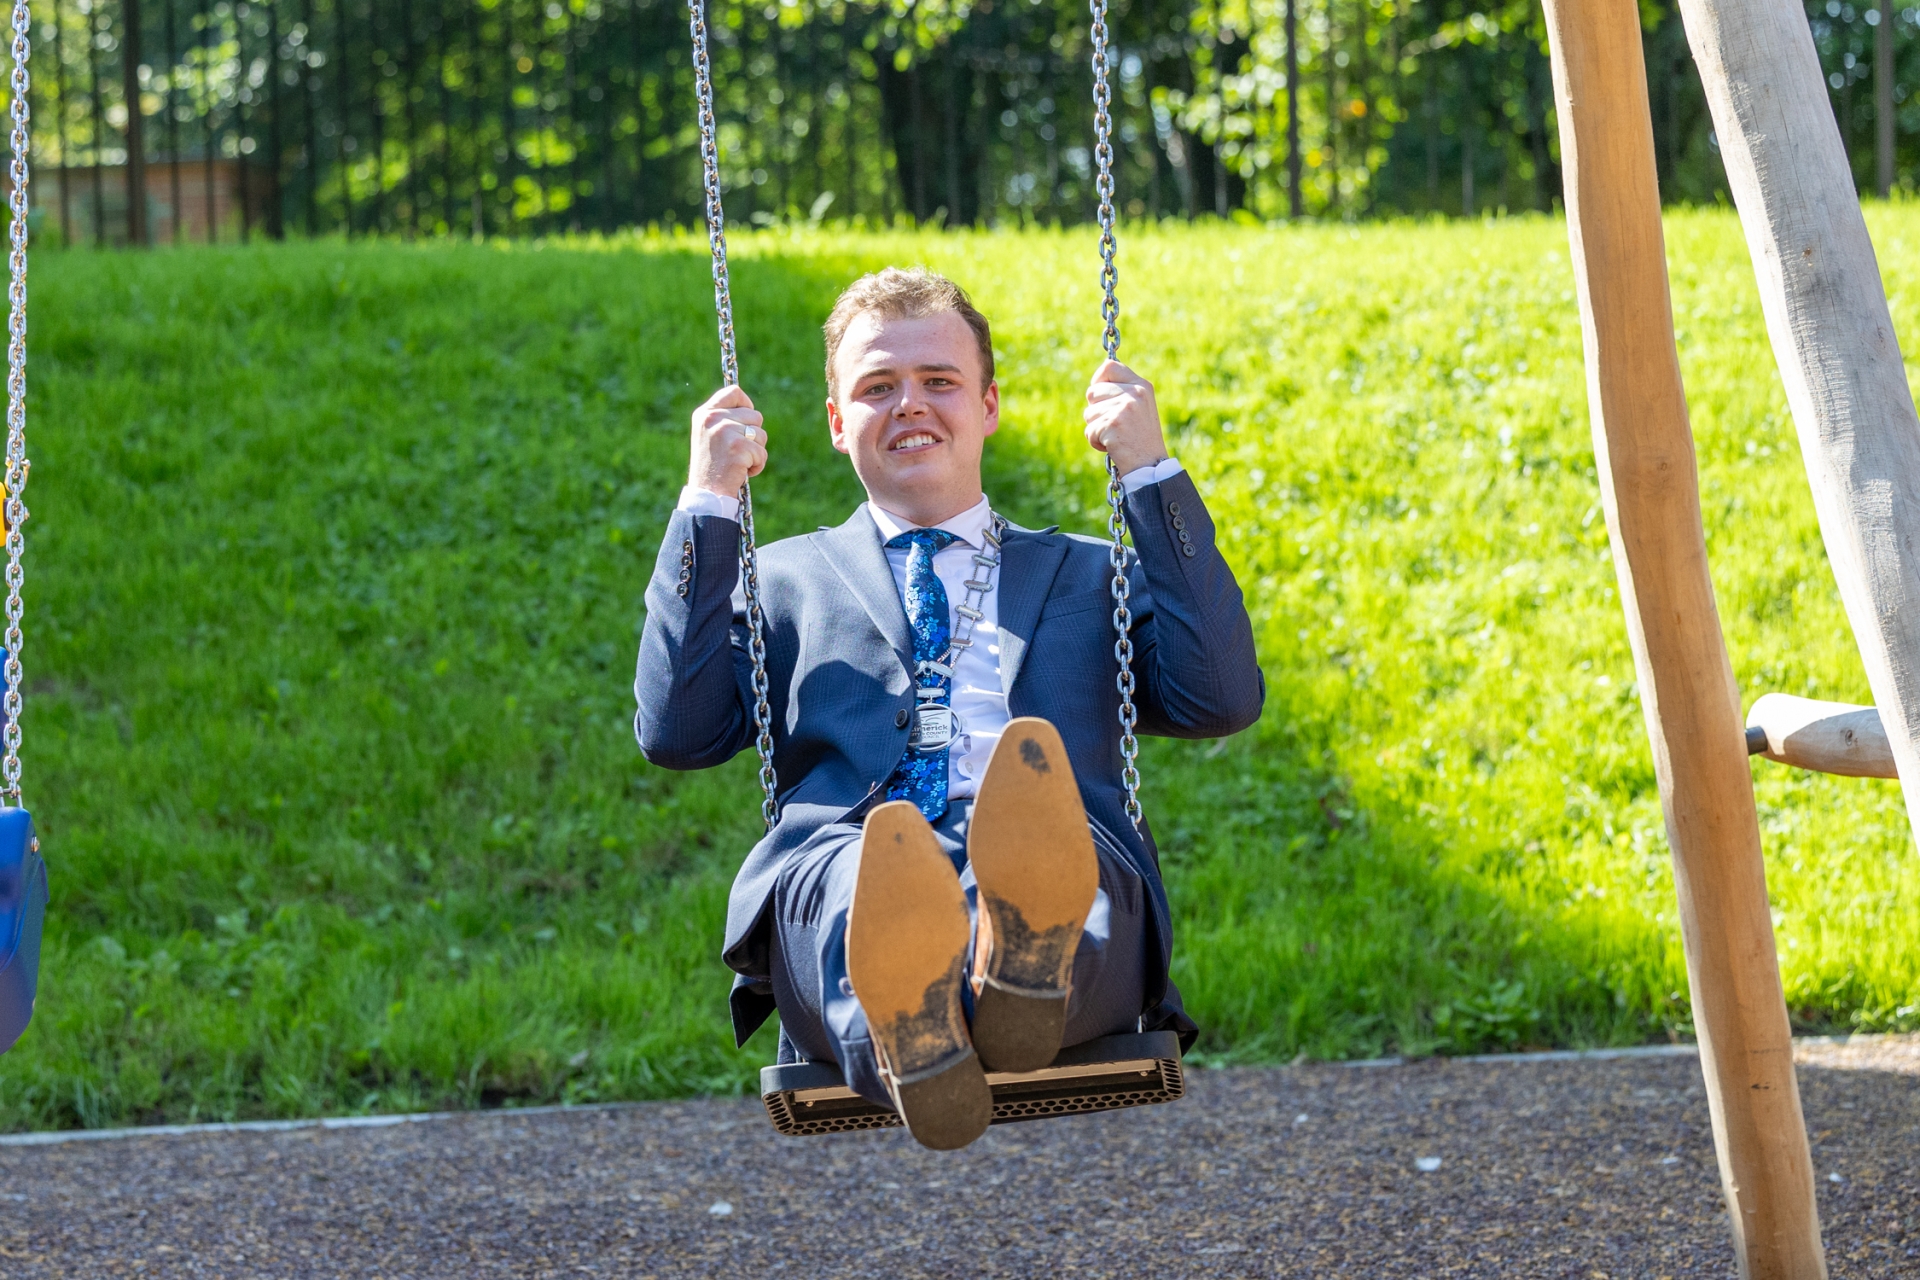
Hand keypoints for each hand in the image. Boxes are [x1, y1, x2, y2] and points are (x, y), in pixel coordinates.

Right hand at [688, 384, 767, 496]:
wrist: (706, 493)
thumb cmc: (711, 467)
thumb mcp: (709, 435)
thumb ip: (725, 419)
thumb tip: (750, 409)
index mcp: (704, 413)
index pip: (734, 392)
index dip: (746, 404)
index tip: (745, 421)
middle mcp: (713, 418)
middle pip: (755, 415)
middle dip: (753, 436)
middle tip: (737, 452)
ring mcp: (725, 431)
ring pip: (761, 434)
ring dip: (756, 452)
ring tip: (738, 462)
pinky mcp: (738, 447)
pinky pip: (762, 453)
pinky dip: (757, 466)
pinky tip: (741, 472)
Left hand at [1083, 359, 1168, 476]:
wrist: (1150, 465)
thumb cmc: (1141, 439)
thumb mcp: (1139, 408)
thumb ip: (1122, 392)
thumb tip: (1095, 385)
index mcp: (1142, 386)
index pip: (1109, 366)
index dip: (1098, 380)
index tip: (1100, 396)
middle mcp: (1135, 393)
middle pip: (1092, 392)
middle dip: (1096, 411)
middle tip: (1114, 425)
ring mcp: (1124, 408)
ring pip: (1088, 413)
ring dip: (1096, 429)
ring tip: (1116, 437)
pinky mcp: (1113, 424)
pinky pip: (1089, 430)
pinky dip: (1096, 442)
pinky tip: (1113, 446)